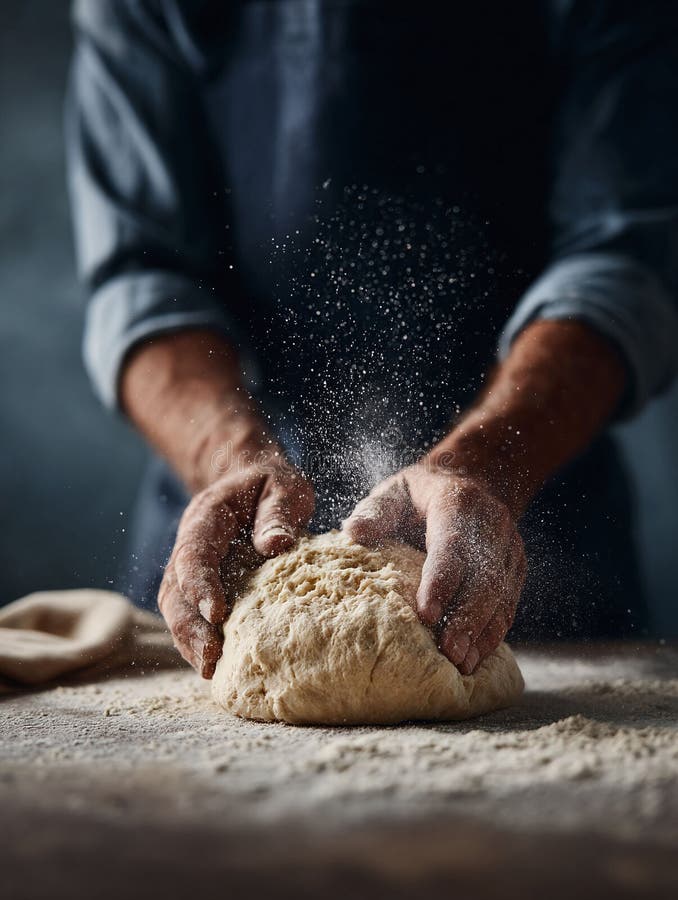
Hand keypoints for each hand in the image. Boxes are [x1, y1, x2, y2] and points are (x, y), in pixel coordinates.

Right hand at [158, 450, 313, 677]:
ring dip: (189, 640)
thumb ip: (278, 512)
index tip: (217, 614)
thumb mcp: (283, 487)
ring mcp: (190, 567)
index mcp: (207, 517)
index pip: (194, 553)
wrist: (252, 481)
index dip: (200, 584)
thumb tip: (275, 545)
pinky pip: (190, 616)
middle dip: (189, 626)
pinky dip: (197, 641)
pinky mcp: (200, 586)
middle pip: (175, 589)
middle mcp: (190, 544)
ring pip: (176, 608)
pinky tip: (216, 665)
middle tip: (210, 658)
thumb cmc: (271, 486)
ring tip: (210, 670)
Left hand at [342, 465, 525, 673]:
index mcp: (459, 502)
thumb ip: (375, 511)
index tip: (426, 615)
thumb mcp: (393, 492)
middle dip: (466, 617)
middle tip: (448, 652)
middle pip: (483, 576)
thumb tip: (354, 533)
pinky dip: (493, 633)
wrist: (466, 482)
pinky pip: (508, 604)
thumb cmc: (418, 495)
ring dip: (481, 632)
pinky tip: (476, 658)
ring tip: (462, 664)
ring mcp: (509, 547)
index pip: (453, 547)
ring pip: (500, 594)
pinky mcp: (515, 567)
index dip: (441, 582)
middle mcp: (492, 523)